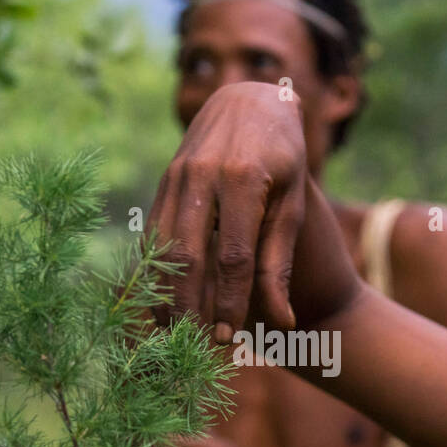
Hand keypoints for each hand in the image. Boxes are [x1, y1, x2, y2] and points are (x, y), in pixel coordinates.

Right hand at [145, 82, 360, 339]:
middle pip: (188, 257)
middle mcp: (202, 176)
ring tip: (175, 335)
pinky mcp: (163, 183)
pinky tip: (162, 303)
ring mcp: (176, 177)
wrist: (247, 100)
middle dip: (190, 308)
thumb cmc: (283, 157)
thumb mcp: (293, 203)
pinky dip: (155, 273)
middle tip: (196, 346)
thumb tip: (285, 322)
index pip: (233, 257)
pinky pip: (153, 235)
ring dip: (166, 295)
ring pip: (162, 249)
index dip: (229, 303)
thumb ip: (281, 261)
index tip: (230, 338)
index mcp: (243, 180)